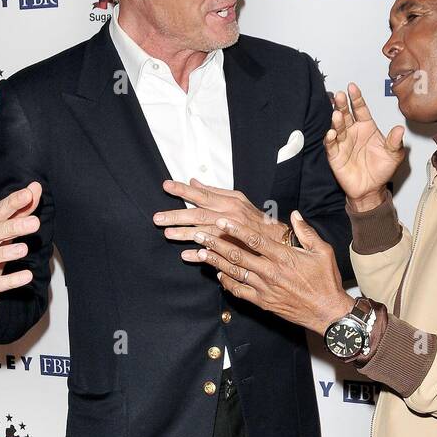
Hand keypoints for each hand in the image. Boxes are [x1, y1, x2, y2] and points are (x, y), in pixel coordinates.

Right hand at [0, 182, 42, 312]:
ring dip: (5, 252)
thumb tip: (35, 188)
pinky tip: (26, 276)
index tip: (28, 194)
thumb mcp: (3, 232)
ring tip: (24, 249)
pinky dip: (10, 280)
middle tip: (34, 223)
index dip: (11, 203)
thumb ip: (20, 211)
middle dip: (12, 227)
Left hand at [154, 178, 291, 248]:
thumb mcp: (238, 200)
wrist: (279, 240)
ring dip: (184, 234)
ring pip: (203, 233)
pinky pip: (213, 252)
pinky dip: (199, 255)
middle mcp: (230, 216)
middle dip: (176, 215)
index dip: (183, 190)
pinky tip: (185, 255)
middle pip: (199, 214)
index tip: (166, 186)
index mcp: (230, 202)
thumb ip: (215, 192)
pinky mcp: (234, 249)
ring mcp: (231, 234)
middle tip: (157, 218)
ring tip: (167, 235)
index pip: (202, 194)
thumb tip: (193, 180)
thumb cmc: (257, 219)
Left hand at [180, 210, 352, 335]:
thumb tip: (294, 215)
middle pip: (237, 255)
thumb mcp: (323, 251)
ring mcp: (265, 288)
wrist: (327, 312)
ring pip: (235, 272)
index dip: (235, 229)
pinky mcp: (263, 302)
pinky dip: (227, 282)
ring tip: (199, 252)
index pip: (254, 239)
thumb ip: (306, 232)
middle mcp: (271, 272)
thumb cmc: (325, 280)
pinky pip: (240, 291)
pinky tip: (218, 274)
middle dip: (216, 244)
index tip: (220, 221)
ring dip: (215, 261)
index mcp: (284, 257)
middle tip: (199, 234)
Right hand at [325, 82, 404, 208]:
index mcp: (367, 127)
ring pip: (338, 127)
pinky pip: (331, 145)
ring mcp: (343, 143)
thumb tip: (399, 130)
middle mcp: (353, 132)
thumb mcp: (394, 155)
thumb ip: (395, 142)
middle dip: (342, 104)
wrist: (372, 189)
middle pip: (346, 114)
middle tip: (341, 95)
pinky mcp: (335, 155)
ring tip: (337, 115)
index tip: (353, 87)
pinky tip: (332, 133)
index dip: (356, 98)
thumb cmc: (382, 170)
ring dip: (336, 120)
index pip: (360, 109)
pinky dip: (330, 138)